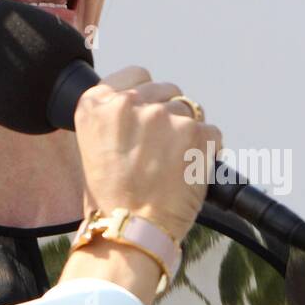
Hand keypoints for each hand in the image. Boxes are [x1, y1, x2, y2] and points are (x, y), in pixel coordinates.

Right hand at [74, 66, 221, 245]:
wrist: (128, 230)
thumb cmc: (109, 197)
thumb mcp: (93, 144)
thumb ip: (115, 116)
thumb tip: (144, 104)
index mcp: (96, 103)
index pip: (136, 74)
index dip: (146, 95)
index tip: (148, 113)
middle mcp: (127, 103)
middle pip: (165, 90)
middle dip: (168, 114)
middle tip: (161, 149)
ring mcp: (162, 116)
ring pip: (190, 111)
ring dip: (187, 133)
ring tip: (173, 165)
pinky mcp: (193, 132)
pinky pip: (211, 132)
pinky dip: (207, 151)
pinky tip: (189, 171)